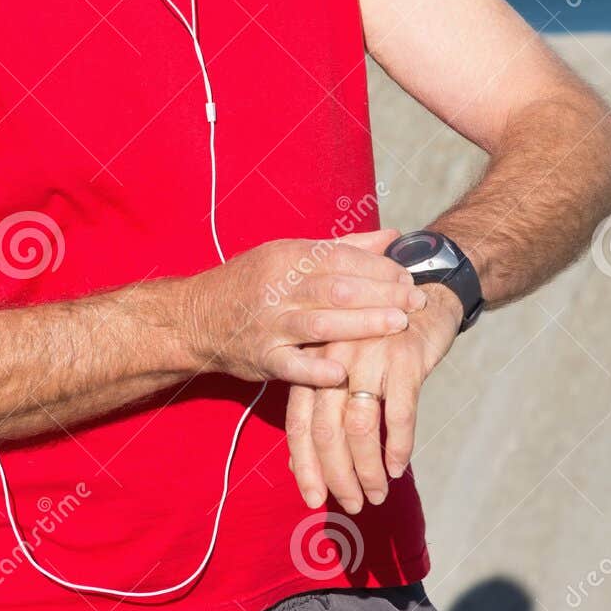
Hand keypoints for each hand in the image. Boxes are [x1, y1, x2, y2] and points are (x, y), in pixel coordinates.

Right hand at [185, 229, 426, 388]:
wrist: (194, 317)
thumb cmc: (251, 284)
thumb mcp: (289, 255)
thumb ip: (343, 248)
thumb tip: (392, 237)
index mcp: (287, 257)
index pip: (341, 258)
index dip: (378, 267)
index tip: (408, 277)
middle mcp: (277, 288)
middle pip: (337, 289)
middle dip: (381, 294)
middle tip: (415, 301)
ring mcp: (268, 324)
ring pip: (320, 324)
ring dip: (362, 324)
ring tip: (398, 325)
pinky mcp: (261, 358)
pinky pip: (291, 366)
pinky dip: (316, 371)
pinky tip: (344, 373)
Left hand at [285, 282, 462, 511]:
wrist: (424, 288)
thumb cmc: (377, 336)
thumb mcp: (343, 363)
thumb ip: (321, 406)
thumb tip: (302, 463)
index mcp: (313, 361)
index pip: (299, 422)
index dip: (304, 464)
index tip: (311, 498)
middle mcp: (334, 359)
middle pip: (327, 430)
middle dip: (337, 475)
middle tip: (351, 504)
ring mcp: (369, 356)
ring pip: (361, 427)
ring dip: (368, 469)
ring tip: (377, 495)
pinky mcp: (405, 357)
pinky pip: (400, 412)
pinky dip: (399, 445)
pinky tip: (399, 467)